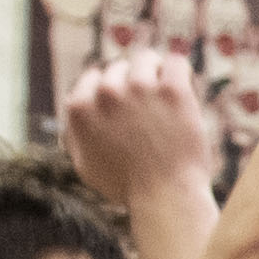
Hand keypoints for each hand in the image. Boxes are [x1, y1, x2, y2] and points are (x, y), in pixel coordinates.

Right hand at [63, 54, 210, 204]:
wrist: (165, 197)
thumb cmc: (127, 188)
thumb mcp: (85, 166)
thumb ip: (75, 136)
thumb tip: (74, 117)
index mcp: (80, 107)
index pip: (93, 79)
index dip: (110, 90)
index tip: (127, 105)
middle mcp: (106, 93)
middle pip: (119, 69)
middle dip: (132, 84)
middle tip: (150, 108)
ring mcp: (139, 89)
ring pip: (146, 60)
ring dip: (156, 73)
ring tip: (166, 95)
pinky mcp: (172, 91)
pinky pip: (176, 62)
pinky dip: (179, 70)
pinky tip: (183, 84)